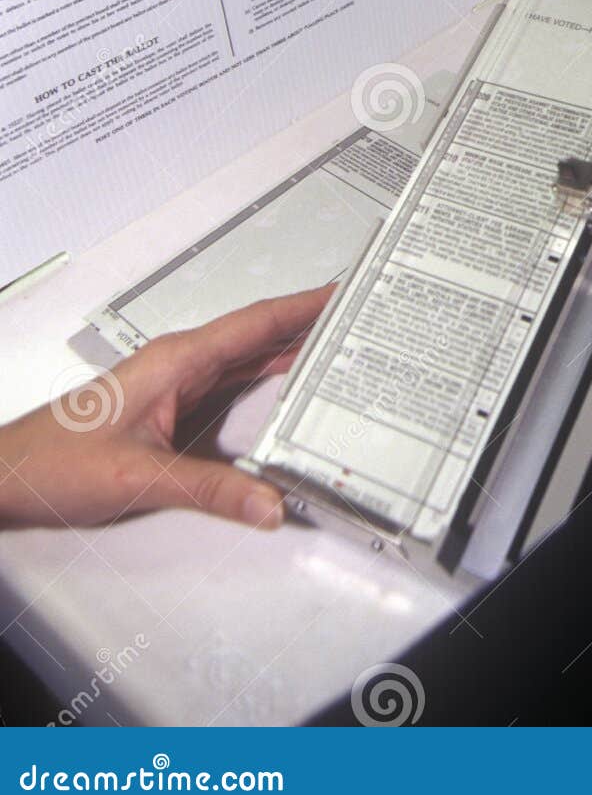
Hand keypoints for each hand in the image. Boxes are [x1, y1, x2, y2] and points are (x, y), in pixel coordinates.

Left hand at [0, 285, 332, 530]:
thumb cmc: (57, 462)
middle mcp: (179, 363)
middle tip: (355, 312)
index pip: (254, 323)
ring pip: (244, 355)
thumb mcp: (140, 478)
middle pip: (256, 333)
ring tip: (335, 339)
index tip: (340, 291)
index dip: (301, 306)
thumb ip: (210, 490)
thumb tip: (269, 503)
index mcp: (176, 359)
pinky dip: (264, 373)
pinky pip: (229, 379)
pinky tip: (285, 377)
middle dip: (306, 320)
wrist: (12, 474)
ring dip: (288, 346)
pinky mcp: (171, 403)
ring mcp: (175, 381)